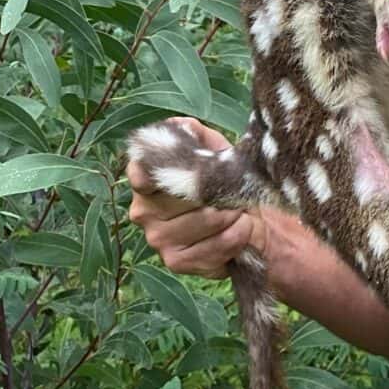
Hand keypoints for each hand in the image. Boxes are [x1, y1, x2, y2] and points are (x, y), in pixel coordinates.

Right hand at [126, 117, 263, 278]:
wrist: (247, 223)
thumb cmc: (224, 183)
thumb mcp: (213, 150)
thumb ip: (195, 135)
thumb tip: (183, 126)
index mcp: (144, 179)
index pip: (141, 172)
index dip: (163, 168)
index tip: (189, 167)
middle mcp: (142, 210)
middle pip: (187, 195)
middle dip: (222, 191)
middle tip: (237, 191)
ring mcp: (156, 238)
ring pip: (206, 220)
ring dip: (235, 214)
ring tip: (241, 210)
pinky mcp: (175, 262)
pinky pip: (215, 246)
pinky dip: (238, 236)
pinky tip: (241, 230)